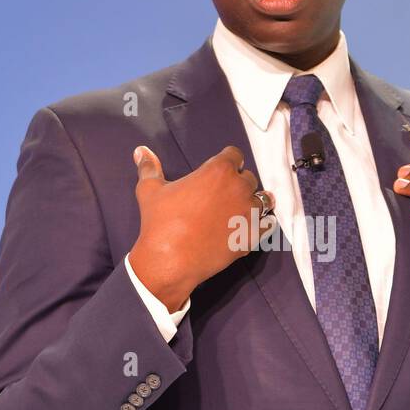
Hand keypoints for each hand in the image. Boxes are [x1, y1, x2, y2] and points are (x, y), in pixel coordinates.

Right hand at [128, 145, 275, 310]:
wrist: (170, 259)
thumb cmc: (160, 222)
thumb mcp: (150, 190)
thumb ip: (149, 167)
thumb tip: (141, 151)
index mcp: (219, 170)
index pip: (234, 155)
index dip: (228, 160)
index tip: (222, 169)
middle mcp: (239, 187)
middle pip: (249, 177)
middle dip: (239, 182)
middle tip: (226, 193)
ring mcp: (249, 213)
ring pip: (263, 200)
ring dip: (255, 201)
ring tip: (245, 207)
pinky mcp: (252, 236)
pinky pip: (268, 225)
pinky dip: (264, 224)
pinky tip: (256, 225)